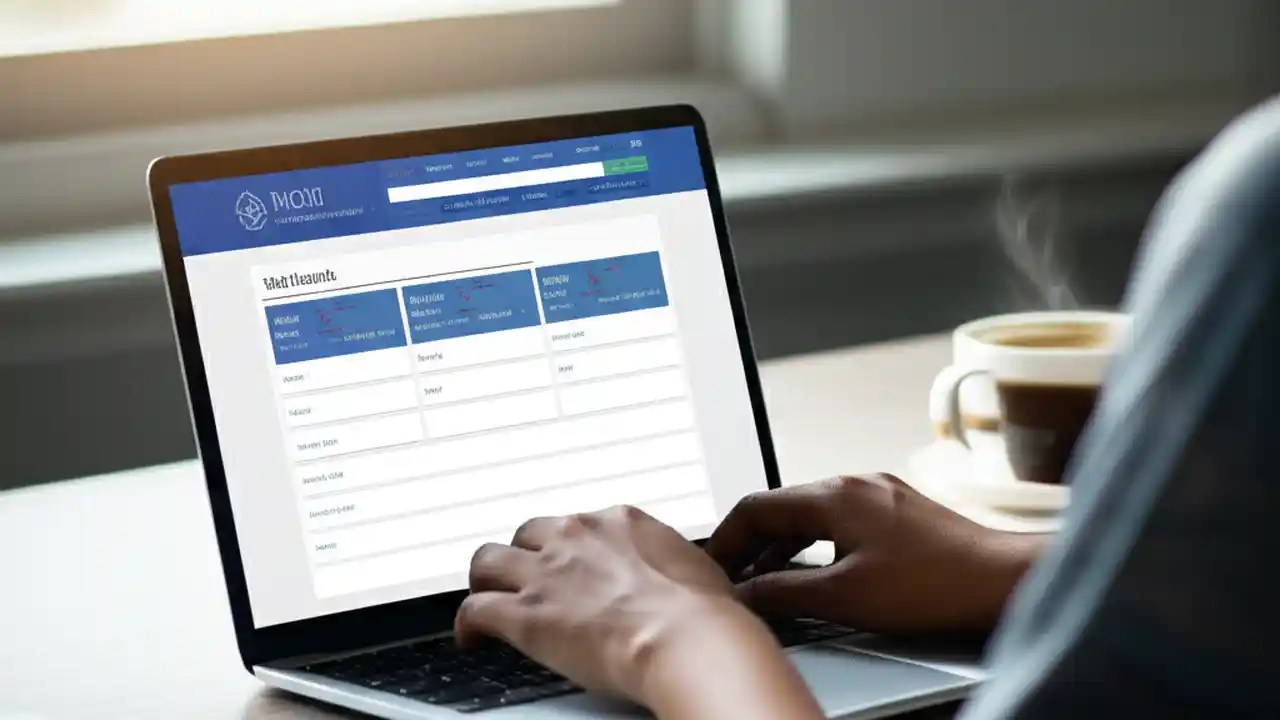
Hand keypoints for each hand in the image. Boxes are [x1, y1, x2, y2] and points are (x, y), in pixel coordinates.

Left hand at [455, 505, 822, 718]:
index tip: (573, 565)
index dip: (571, 548)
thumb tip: (679, 575)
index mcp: (618, 522)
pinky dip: (468, 625)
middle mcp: (575, 537)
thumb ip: (670, 562)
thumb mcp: (694, 566)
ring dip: (485, 580)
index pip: (579, 524)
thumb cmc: (702, 612)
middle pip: (528, 533)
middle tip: (526, 578)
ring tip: (486, 597)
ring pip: (487, 561)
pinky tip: (471, 638)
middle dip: (524, 555)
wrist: (687, 639)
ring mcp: (545, 574)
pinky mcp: (524, 615)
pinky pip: (474, 610)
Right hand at [706, 474, 1045, 633]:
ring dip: (784, 548)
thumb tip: (745, 593)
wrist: (1001, 580)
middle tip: (735, 579)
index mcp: (834, 494)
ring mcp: (879, 495)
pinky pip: (840, 522)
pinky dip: (816, 547)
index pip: (756, 506)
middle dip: (752, 545)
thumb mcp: (844, 596)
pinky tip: (819, 574)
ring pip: (812, 516)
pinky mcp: (900, 512)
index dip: (726, 539)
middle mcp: (854, 483)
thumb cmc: (933, 584)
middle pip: (782, 508)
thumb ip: (784, 592)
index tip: (713, 567)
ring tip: (769, 583)